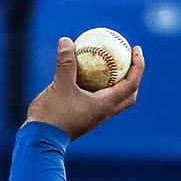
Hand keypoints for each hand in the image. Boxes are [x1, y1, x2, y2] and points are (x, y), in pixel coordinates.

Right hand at [25, 36, 143, 139]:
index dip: (138, 66)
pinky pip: (96, 97)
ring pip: (113, 97)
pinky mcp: (84, 115)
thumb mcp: (59, 84)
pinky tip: (85, 71)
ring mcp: (95, 115)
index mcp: (106, 105)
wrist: (42, 139)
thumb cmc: (54, 114)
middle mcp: (105, 111)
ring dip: (116, 81)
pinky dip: (97, 84)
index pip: (131, 84)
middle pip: (128, 94)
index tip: (136, 49)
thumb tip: (67, 41)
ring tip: (110, 62)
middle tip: (128, 57)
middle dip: (133, 75)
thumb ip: (65, 63)